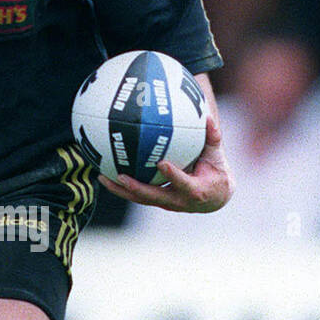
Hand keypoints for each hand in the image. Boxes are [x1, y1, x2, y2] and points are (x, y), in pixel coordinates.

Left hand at [98, 113, 233, 212]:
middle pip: (154, 196)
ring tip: (102, 176)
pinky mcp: (156, 202)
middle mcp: (178, 201)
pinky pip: (136, 195)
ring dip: (120, 190)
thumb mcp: (218, 156)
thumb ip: (213, 138)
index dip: (173, 175)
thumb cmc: (216, 172)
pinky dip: (121, 187)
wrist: (215, 198)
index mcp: (196, 191)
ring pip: (140, 199)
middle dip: (136, 188)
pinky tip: (105, 175)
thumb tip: (207, 116)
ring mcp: (165, 203)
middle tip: (121, 176)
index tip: (162, 164)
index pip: (183, 183)